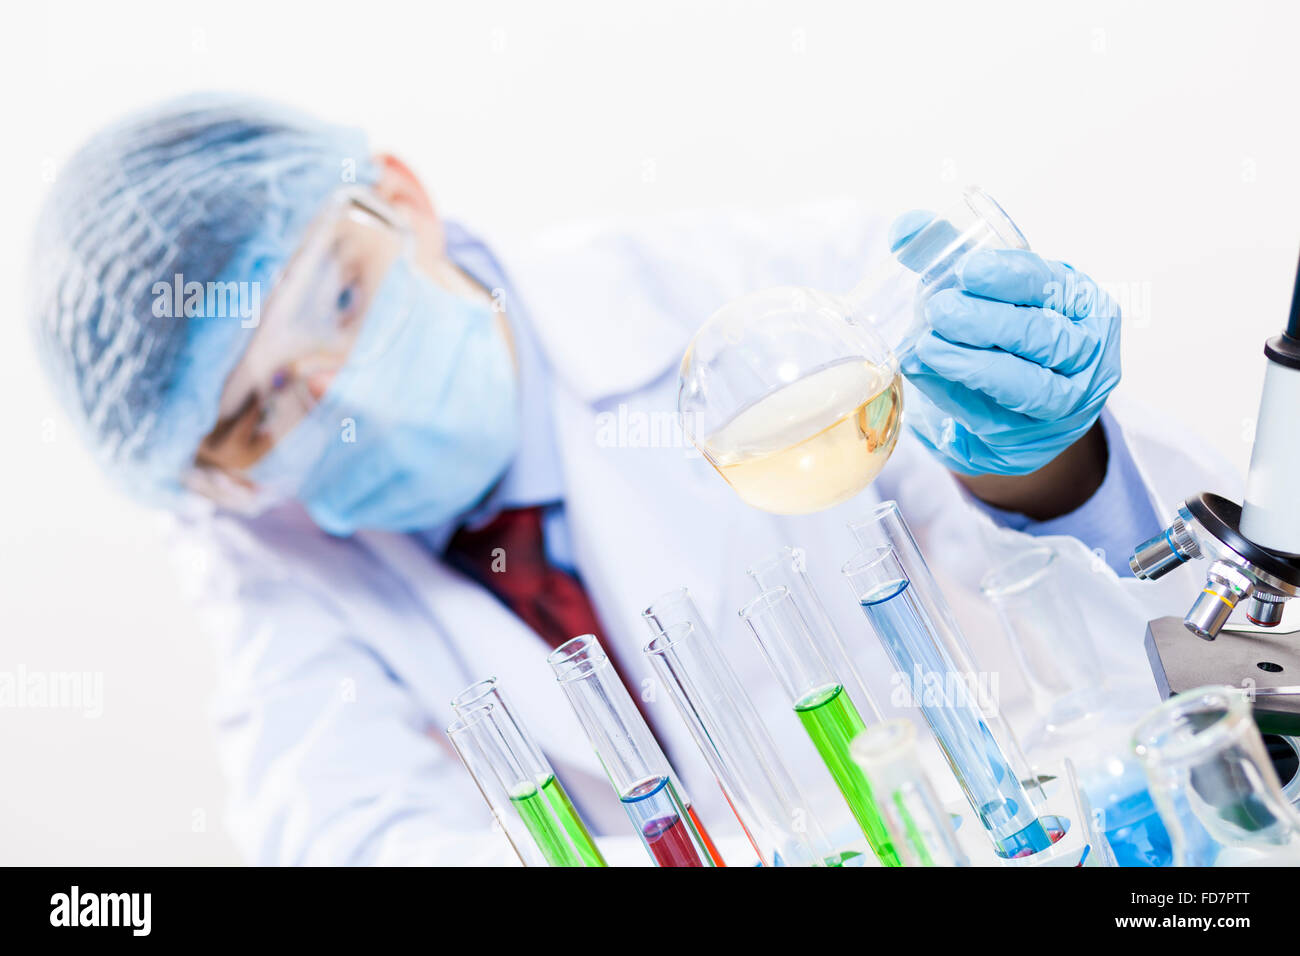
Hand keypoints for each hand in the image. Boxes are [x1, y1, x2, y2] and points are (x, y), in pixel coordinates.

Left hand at [894, 225, 1121, 476]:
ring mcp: (1066, 400)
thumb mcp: (994, 290)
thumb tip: (905, 229)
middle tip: (938, 309)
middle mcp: (1087, 351)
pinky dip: (955, 394)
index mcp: (1082, 302)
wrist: (1024, 402)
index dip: (1009, 277)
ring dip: (971, 364)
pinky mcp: (1032, 436)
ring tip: (926, 346)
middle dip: (986, 322)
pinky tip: (924, 374)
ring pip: (1025, 383)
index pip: (1051, 285)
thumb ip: (950, 254)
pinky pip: (994, 417)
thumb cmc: (1008, 329)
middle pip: (1041, 336)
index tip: (968, 270)